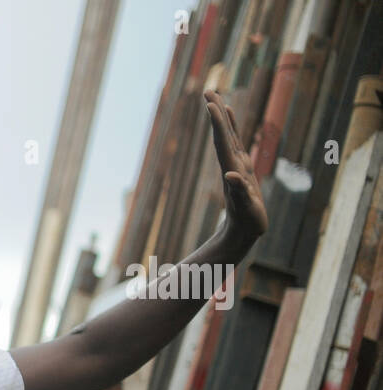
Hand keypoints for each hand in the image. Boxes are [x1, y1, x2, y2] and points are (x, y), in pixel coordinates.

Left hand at [205, 89, 266, 248]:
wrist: (241, 232)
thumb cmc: (246, 222)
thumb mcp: (245, 208)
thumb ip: (239, 192)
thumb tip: (231, 176)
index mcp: (231, 169)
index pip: (223, 142)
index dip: (218, 122)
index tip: (211, 103)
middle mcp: (232, 164)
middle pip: (223, 134)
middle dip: (217, 112)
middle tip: (209, 90)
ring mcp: (236, 166)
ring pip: (228, 136)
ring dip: (222, 118)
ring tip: (217, 99)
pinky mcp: (241, 170)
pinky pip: (235, 144)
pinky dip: (232, 128)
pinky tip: (229, 118)